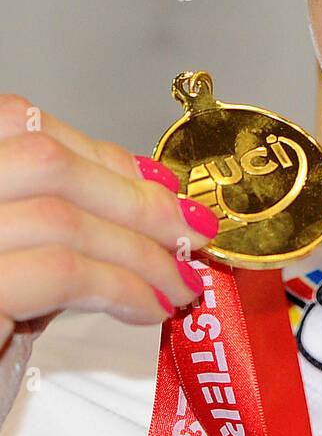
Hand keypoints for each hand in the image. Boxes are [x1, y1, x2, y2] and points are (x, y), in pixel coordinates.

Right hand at [0, 94, 219, 418]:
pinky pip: (62, 273)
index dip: (101, 154)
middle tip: (189, 233)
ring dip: (139, 249)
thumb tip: (140, 199)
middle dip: (133, 196)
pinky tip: (149, 309)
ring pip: (62, 216)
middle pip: (47, 161)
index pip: (22, 126)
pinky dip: (122, 287)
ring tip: (178, 283)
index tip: (160, 186)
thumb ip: (50, 229)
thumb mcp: (8, 270)